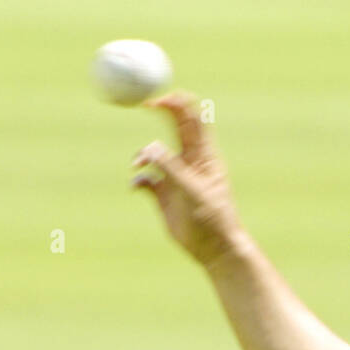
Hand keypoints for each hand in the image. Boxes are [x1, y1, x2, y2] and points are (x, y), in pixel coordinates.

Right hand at [131, 91, 246, 267]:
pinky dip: (138, 179)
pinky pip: (145, 179)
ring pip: (154, 153)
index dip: (177, 104)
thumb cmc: (212, 219)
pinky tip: (136, 187)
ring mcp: (175, 176)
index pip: (192, 119)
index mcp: (203, 155)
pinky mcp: (163, 195)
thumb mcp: (192, 190)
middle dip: (159, 112)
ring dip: (142, 154)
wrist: (213, 249)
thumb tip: (150, 148)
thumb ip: (171, 168)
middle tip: (143, 104)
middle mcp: (189, 161)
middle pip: (174, 126)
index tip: (159, 100)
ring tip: (139, 165)